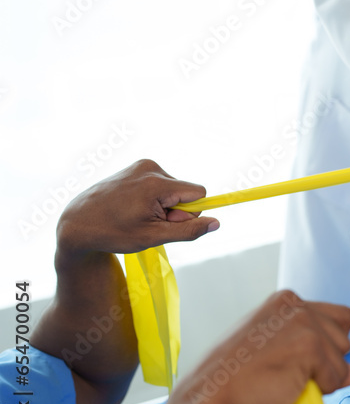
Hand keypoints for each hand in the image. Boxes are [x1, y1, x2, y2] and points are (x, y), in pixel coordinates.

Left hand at [56, 159, 219, 257]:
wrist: (78, 222)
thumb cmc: (113, 233)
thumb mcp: (153, 237)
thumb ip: (188, 231)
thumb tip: (217, 223)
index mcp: (157, 184)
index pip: (199, 193)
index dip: (189, 213)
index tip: (167, 223)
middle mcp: (150, 168)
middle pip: (185, 191)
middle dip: (174, 210)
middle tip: (147, 223)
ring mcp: (141, 165)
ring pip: (173, 189)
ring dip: (163, 205)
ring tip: (136, 215)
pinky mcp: (135, 167)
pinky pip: (160, 184)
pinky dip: (153, 198)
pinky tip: (132, 207)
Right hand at [158, 292, 349, 403]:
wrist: (211, 403)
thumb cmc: (235, 382)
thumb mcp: (271, 351)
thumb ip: (311, 351)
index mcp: (284, 301)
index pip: (334, 316)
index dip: (324, 343)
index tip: (300, 359)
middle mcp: (295, 304)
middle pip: (343, 331)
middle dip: (327, 357)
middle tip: (291, 373)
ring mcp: (302, 322)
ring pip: (343, 354)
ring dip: (325, 375)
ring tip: (288, 381)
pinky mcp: (309, 345)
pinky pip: (339, 375)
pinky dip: (323, 389)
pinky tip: (292, 390)